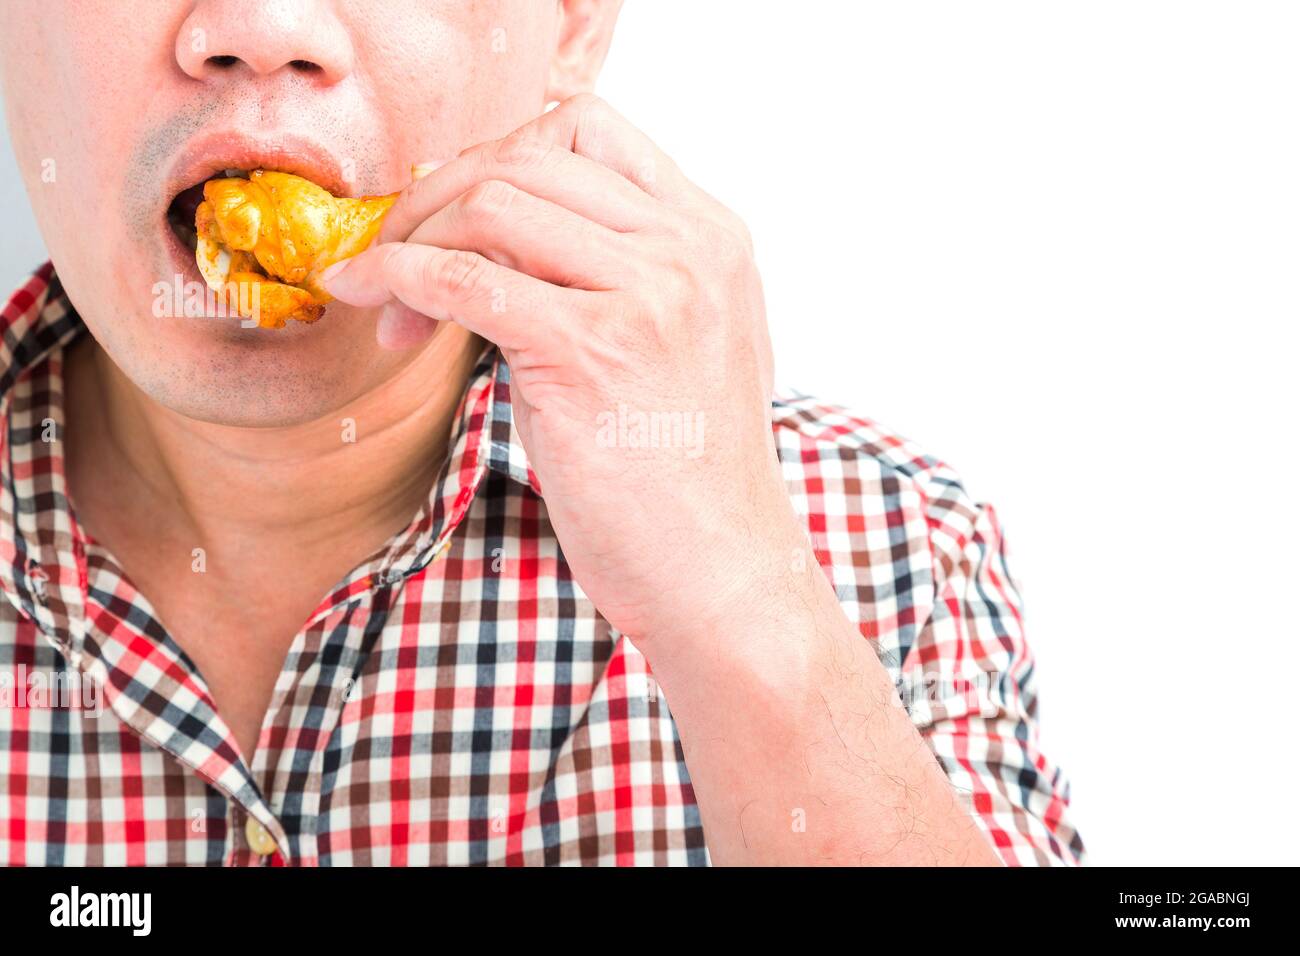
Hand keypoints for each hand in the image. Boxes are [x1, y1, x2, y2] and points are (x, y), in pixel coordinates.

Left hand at [323, 95, 804, 654]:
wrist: (724, 576)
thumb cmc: (688, 479)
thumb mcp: (675, 348)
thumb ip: (614, 280)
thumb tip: (492, 245)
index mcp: (713, 238)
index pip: (589, 130)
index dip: (498, 155)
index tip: (451, 213)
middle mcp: (690, 249)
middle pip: (529, 155)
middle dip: (439, 196)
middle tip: (395, 255)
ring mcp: (649, 294)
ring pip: (491, 202)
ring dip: (414, 239)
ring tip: (388, 304)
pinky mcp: (593, 350)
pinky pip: (464, 279)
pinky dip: (397, 277)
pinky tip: (367, 299)